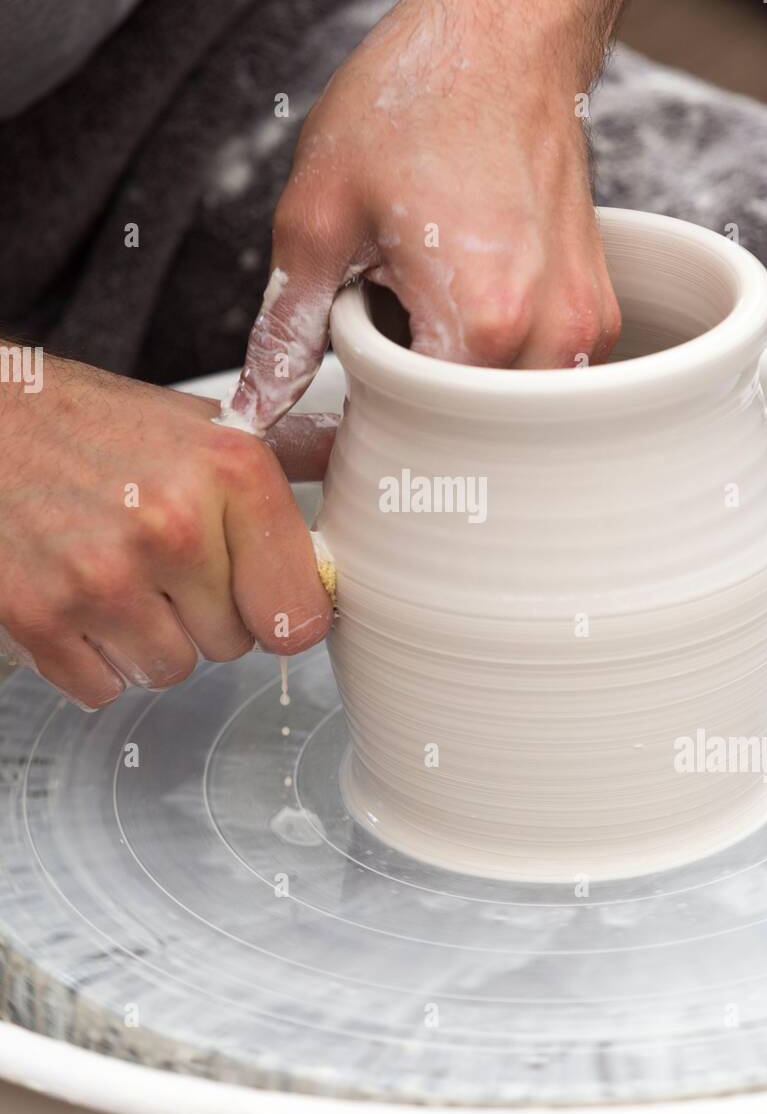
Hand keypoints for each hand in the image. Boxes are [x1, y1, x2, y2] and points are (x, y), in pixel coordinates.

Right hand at [0, 352, 335, 707]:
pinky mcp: (39, 617)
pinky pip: (103, 688)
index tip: (258, 592)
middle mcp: (173, 524)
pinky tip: (79, 596)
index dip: (280, 611)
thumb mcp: (205, 425)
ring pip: (171, 670)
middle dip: (205, 613)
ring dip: (150, 638)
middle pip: (234, 646)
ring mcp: (103, 576)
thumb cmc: (94, 425)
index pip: (301, 615)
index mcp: (231, 472)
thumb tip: (380, 487)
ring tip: (119, 572)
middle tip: (162, 558)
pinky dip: (93, 657)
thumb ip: (294, 459)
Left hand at [225, 0, 622, 430]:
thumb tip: (254, 408)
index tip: (339, 389)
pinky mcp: (601, 311)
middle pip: (468, 438)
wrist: (509, 29)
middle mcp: (553, 337)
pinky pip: (541, 381)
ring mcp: (589, 327)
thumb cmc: (419, 97)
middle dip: (413, 412)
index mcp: (482, 324)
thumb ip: (285, 331)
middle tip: (377, 340)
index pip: (414, 437)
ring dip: (456, 390)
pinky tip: (462, 300)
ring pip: (509, 418)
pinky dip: (494, 365)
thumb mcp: (321, 215)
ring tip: (423, 311)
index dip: (363, 423)